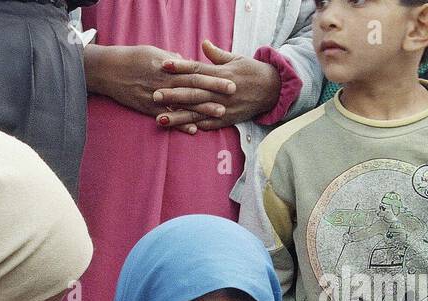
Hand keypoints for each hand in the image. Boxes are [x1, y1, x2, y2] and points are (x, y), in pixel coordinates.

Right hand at [84, 43, 233, 121]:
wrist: (109, 70)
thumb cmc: (131, 58)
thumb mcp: (154, 53)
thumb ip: (172, 59)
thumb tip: (185, 62)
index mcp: (169, 67)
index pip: (196, 71)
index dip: (213, 76)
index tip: (230, 78)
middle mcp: (165, 81)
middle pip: (194, 86)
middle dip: (214, 90)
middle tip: (232, 94)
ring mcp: (156, 95)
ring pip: (183, 103)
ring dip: (202, 109)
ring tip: (219, 113)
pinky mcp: (147, 107)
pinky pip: (167, 117)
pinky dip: (180, 123)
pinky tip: (193, 130)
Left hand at [152, 40, 281, 131]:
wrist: (273, 89)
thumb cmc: (252, 71)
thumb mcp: (236, 59)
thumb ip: (217, 54)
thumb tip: (203, 43)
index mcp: (221, 74)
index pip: (197, 70)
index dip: (180, 67)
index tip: (164, 65)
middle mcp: (220, 91)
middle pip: (193, 92)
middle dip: (173, 94)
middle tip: (154, 94)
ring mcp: (223, 107)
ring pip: (197, 112)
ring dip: (178, 116)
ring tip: (159, 118)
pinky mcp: (226, 119)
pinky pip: (208, 125)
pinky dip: (194, 127)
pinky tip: (179, 129)